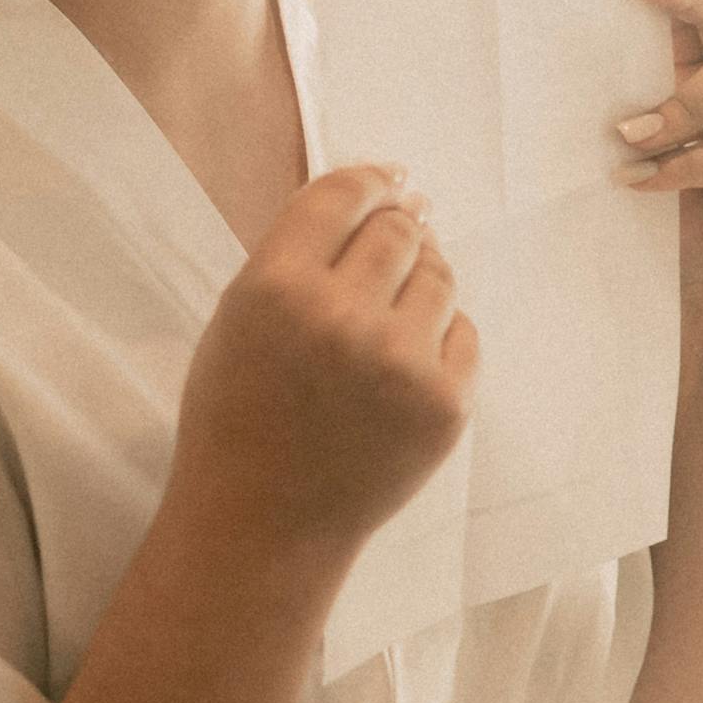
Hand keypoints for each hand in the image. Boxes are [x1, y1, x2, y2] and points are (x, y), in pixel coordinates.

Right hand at [171, 159, 480, 570]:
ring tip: (395, 305)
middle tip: (400, 231)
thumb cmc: (240, 417)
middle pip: (398, 229)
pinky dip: (441, 335)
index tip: (392, 178)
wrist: (263, 525)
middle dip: (400, 224)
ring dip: (424, 276)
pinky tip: (407, 357)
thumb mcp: (238, 319)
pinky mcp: (445, 404)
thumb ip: (298, 256)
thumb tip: (384, 198)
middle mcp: (342, 318)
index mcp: (275, 288)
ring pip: (439, 275)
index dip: (373, 178)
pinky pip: (464, 332)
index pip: (342, 196)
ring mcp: (401, 363)